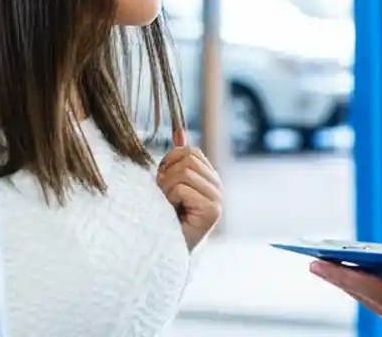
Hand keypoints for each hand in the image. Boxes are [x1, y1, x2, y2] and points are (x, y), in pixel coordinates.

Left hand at [155, 132, 222, 249]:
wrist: (165, 251)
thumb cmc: (165, 217)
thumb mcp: (170, 182)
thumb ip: (177, 159)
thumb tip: (179, 131)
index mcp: (210, 177)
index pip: (190, 151)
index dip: (170, 161)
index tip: (163, 181)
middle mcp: (218, 186)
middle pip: (187, 159)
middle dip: (166, 174)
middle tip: (163, 195)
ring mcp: (218, 198)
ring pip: (183, 172)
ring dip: (166, 188)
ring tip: (167, 204)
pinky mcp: (212, 211)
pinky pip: (182, 188)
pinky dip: (170, 199)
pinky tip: (172, 213)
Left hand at [310, 262, 381, 336]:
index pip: (374, 290)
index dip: (345, 277)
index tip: (320, 264)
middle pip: (367, 295)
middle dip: (340, 279)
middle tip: (313, 262)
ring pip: (374, 300)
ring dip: (352, 284)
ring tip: (331, 268)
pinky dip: (370, 288)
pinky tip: (365, 279)